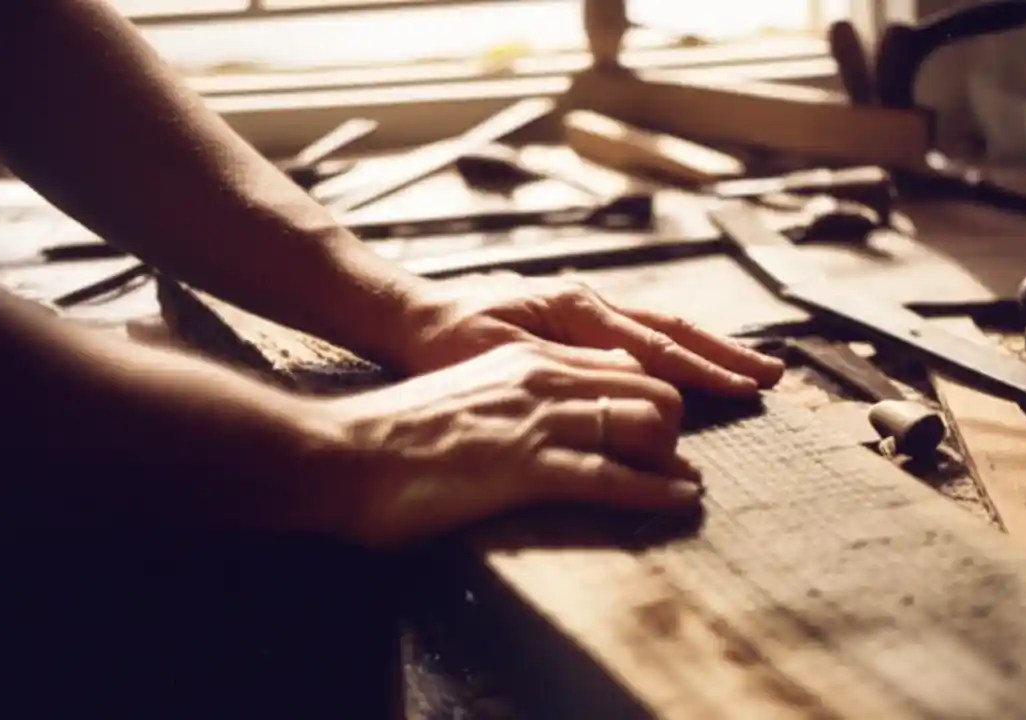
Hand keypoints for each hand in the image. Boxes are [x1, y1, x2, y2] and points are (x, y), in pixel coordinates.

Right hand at [312, 342, 701, 548]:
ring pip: (644, 423)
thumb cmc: (398, 435)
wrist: (343, 452)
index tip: (668, 423)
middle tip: (672, 459)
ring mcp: (539, 420)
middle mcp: (544, 378)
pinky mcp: (528, 466)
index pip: (622, 361)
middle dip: (672, 425)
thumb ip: (516, 393)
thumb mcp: (470, 393)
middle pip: (648, 386)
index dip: (656, 392)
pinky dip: (656, 491)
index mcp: (528, 359)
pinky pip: (615, 477)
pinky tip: (679, 501)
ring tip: (682, 485)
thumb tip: (554, 410)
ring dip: (672, 458)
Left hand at [394, 272, 783, 395]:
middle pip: (672, 330)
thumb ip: (566, 364)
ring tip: (753, 368)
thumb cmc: (449, 342)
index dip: (703, 371)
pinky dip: (677, 352)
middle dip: (725, 354)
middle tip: (773, 375)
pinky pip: (641, 338)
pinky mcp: (578, 325)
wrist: (414, 319)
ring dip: (709, 350)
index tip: (745, 389)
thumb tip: (630, 374)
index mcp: (575, 309)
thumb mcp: (504, 357)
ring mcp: (586, 312)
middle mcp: (589, 304)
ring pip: (661, 330)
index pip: (653, 346)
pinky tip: (698, 365)